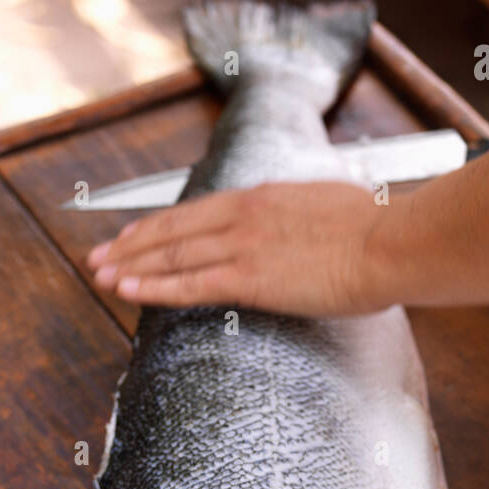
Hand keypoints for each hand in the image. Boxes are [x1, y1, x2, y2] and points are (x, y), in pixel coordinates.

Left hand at [86, 180, 397, 316]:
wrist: (390, 244)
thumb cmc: (376, 233)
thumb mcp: (330, 208)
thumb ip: (301, 215)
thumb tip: (303, 221)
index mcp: (262, 196)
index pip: (196, 212)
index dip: (158, 226)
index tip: (132, 236)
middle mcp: (243, 215)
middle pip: (172, 230)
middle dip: (129, 246)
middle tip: (98, 258)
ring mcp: (243, 245)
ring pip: (171, 256)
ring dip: (130, 267)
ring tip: (99, 276)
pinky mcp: (249, 278)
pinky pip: (188, 284)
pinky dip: (153, 288)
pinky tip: (127, 291)